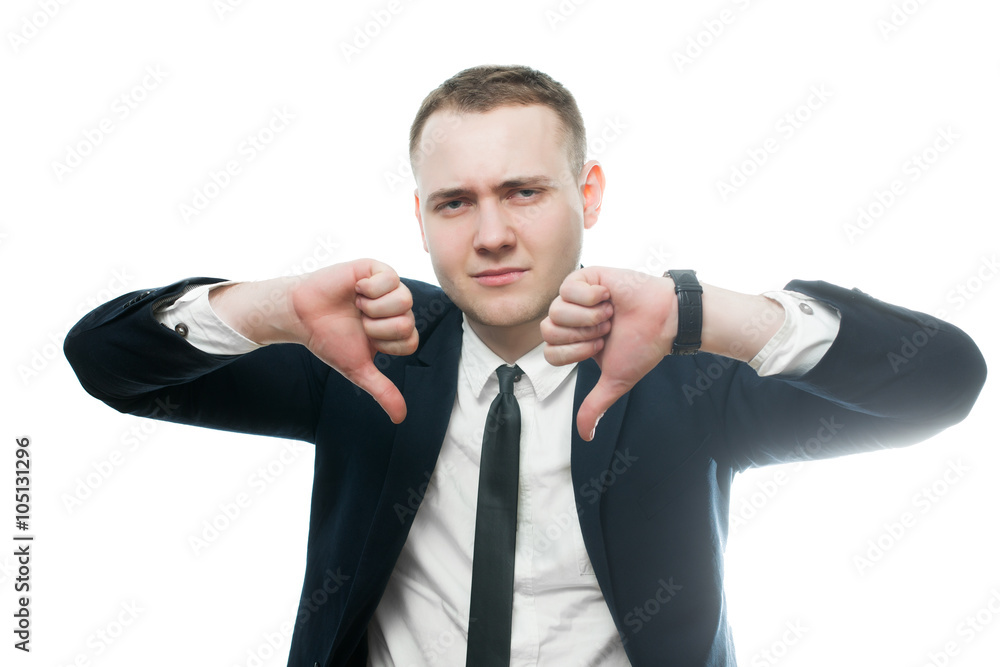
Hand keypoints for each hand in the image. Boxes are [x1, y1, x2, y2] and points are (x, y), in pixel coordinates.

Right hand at [290, 259, 417, 423]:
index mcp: (395, 330)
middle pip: (408, 322)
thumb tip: (400, 419)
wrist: (301, 315)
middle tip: (358, 320)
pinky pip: (391, 278)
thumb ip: (383, 391)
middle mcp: (395, 308)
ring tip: (357, 305)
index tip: (365, 338)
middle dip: (377, 327)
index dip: (386, 344)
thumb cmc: (328, 340)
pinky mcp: (376, 268)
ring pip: (404, 300)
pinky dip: (370, 288)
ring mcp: (388, 287)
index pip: (411, 341)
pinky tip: (356, 289)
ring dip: (374, 308)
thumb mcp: (358, 369)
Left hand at [541, 267, 675, 440]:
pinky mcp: (585, 276)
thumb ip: (595, 406)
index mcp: (573, 341)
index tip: (601, 347)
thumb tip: (586, 437)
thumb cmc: (643, 346)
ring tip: (609, 314)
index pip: (550, 352)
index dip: (575, 352)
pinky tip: (608, 297)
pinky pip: (568, 287)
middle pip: (548, 330)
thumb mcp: (615, 380)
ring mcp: (575, 296)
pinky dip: (591, 297)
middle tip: (605, 330)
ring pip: (556, 310)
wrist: (664, 319)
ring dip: (588, 317)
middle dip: (580, 335)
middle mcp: (570, 318)